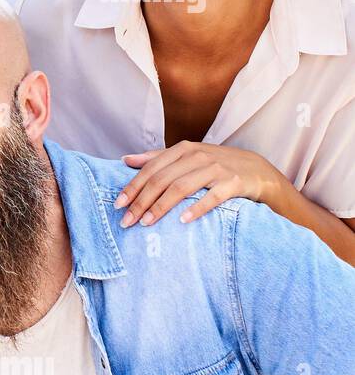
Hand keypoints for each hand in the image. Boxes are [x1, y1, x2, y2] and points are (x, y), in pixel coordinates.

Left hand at [116, 141, 283, 227]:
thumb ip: (157, 158)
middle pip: (162, 180)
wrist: (257, 170)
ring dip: (161, 207)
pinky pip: (212, 197)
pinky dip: (196, 208)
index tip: (118, 205)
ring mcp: (216, 169)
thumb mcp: (187, 157)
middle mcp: (197, 156)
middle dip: (141, 202)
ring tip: (146, 223)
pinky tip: (182, 221)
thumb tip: (125, 160)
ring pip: (181, 187)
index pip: (150, 169)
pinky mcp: (233, 183)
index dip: (132, 187)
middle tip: (127, 221)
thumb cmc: (215, 165)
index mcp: (182, 150)